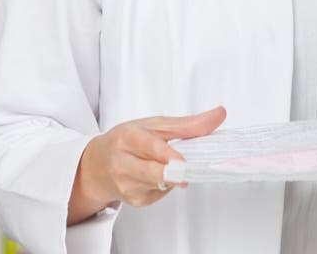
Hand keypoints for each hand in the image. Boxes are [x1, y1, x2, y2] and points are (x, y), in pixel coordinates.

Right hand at [68, 106, 226, 224]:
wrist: (96, 165)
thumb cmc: (128, 140)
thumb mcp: (155, 125)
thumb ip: (188, 123)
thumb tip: (220, 115)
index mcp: (128, 138)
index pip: (150, 147)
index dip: (168, 156)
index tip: (183, 161)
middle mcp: (122, 163)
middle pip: (154, 173)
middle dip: (174, 172)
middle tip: (189, 170)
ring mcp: (126, 185)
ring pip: (161, 184)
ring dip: (174, 175)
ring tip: (174, 164)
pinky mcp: (134, 201)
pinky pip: (160, 193)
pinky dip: (167, 184)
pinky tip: (161, 175)